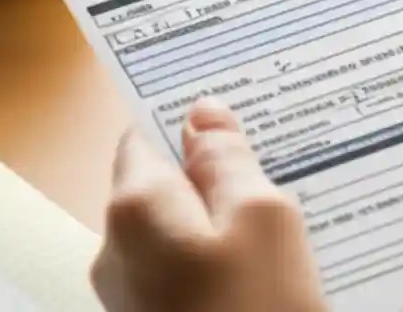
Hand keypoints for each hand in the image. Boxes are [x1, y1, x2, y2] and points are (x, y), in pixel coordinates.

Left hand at [91, 98, 324, 311]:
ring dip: (225, 219)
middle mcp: (115, 250)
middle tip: (279, 163)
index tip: (243, 111)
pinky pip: (189, 269)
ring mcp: (132, 295)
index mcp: (133, 208)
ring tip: (287, 216)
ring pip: (181, 231)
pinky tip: (268, 264)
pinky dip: (223, 259)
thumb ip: (229, 162)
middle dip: (217, 171)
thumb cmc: (257, 308)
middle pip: (166, 186)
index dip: (193, 121)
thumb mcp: (262, 222)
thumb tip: (202, 115)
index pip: (147, 135)